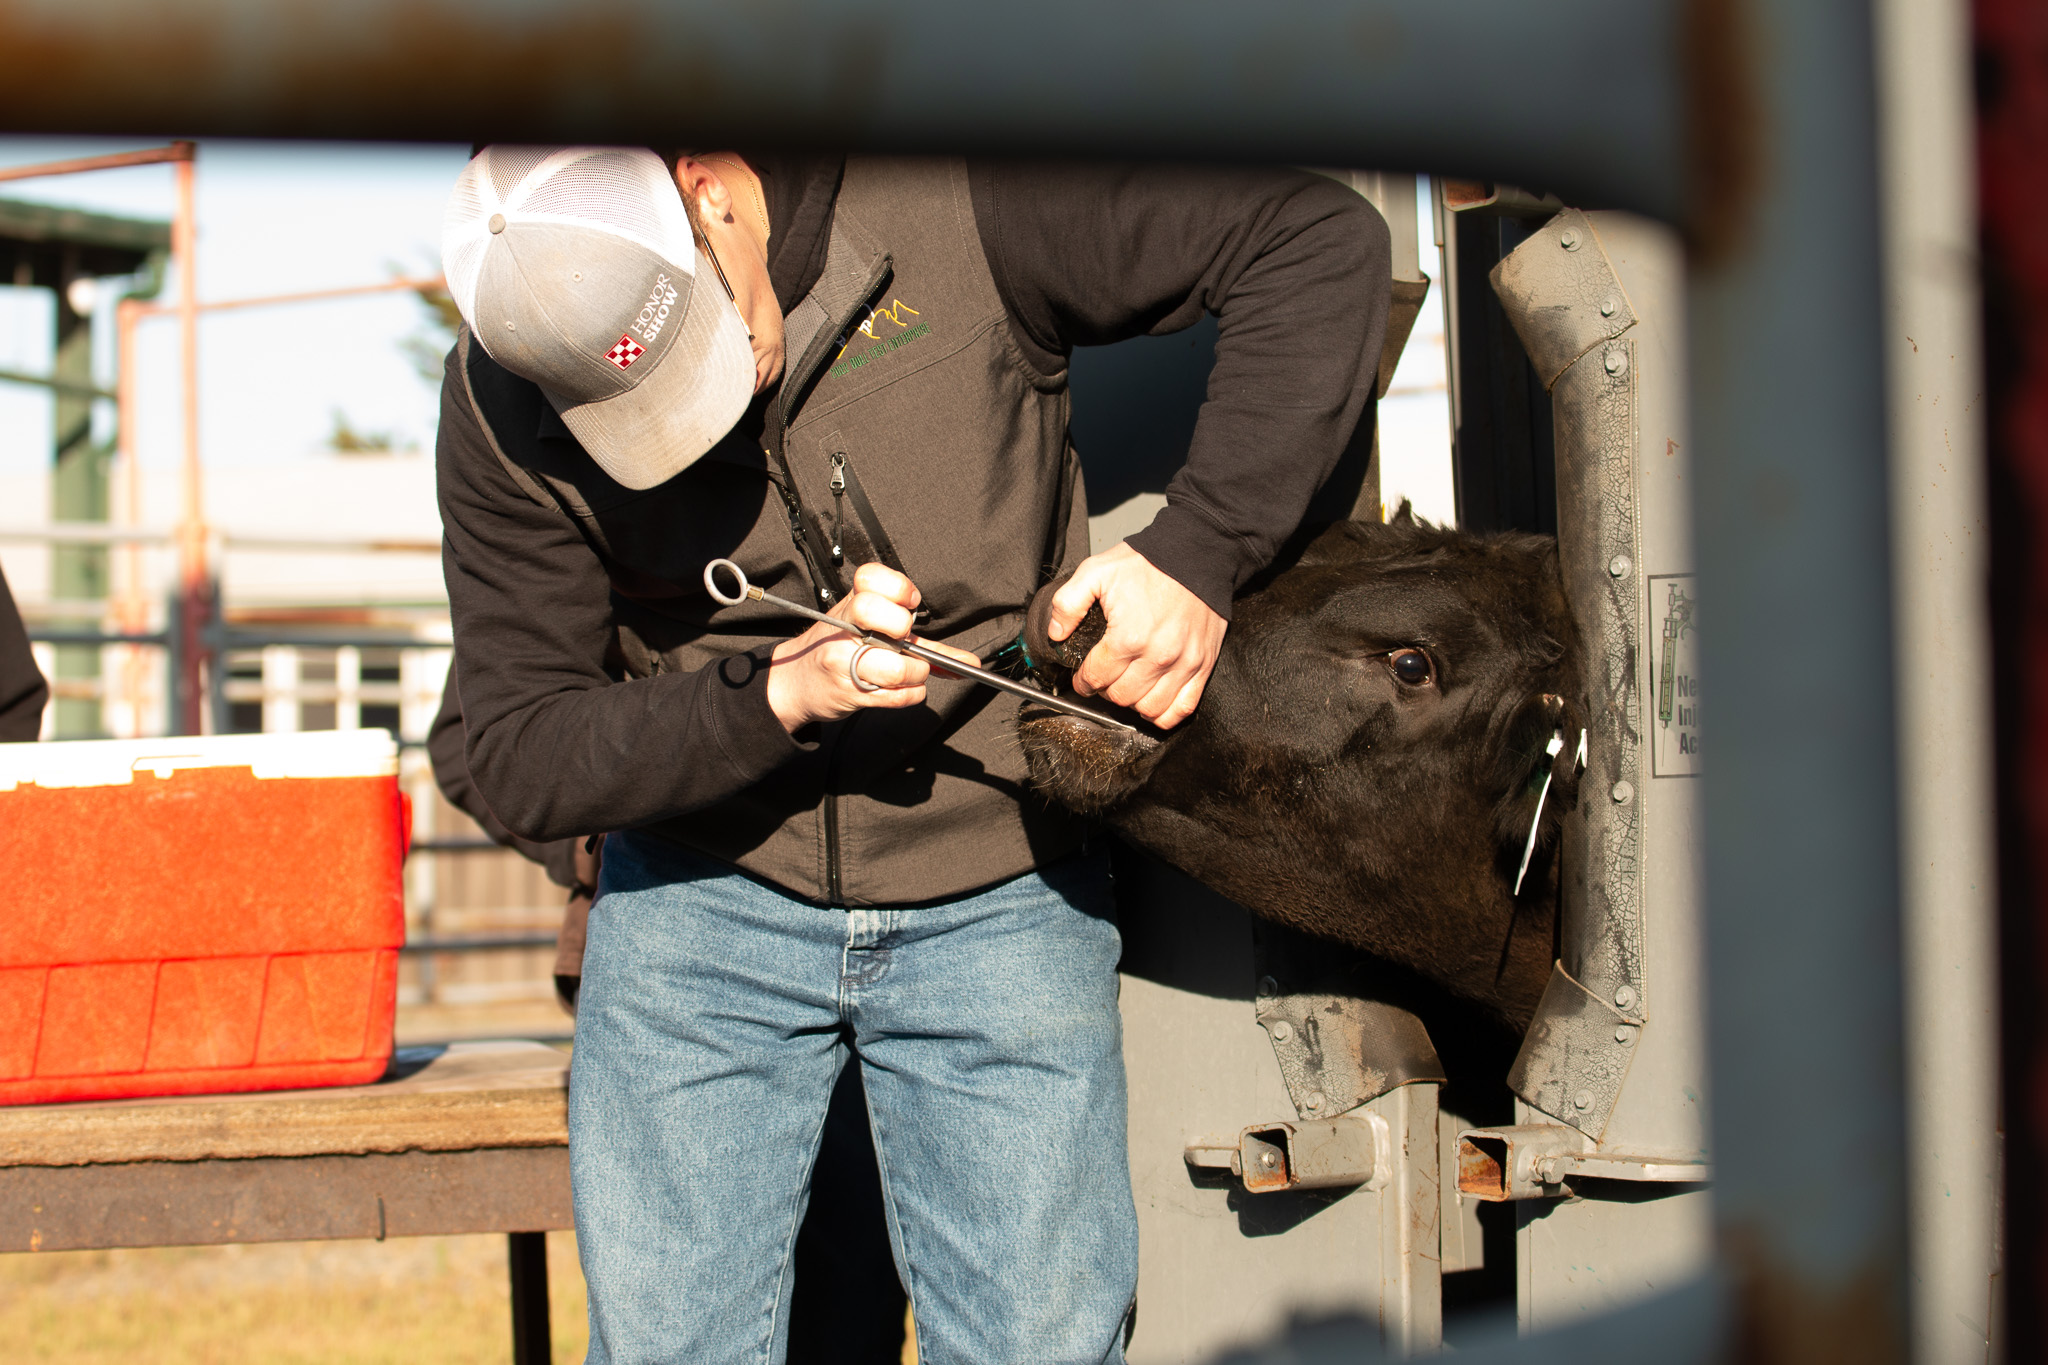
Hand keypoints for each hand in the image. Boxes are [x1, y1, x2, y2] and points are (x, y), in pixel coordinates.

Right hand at [765, 563, 980, 733]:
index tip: (908, 603)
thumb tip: (970, 662)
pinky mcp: (848, 691)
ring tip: (905, 672)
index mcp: (851, 603)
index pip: (872, 579)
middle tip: (901, 641)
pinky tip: (899, 690)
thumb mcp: (872, 632)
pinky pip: (897, 696)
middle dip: (903, 633)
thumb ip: (925, 645)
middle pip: (882, 616)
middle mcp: (845, 628)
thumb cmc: (839, 651)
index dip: (898, 589)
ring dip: (914, 674)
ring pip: (897, 667)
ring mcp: (843, 660)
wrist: (795, 682)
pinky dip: (909, 695)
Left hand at [1047, 543, 1225, 728]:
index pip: (1096, 678)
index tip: (1083, 678)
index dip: (1083, 681)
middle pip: (1120, 697)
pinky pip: (1182, 708)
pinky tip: (1153, 700)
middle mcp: (1157, 655)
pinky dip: (1164, 713)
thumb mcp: (1097, 571)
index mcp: (1129, 636)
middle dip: (1105, 691)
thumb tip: (1056, 633)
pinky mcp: (1203, 665)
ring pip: (1149, 708)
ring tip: (1127, 687)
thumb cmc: (1150, 562)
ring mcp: (1184, 664)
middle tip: (1104, 679)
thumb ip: (1068, 603)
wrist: (1197, 552)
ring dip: (1132, 703)